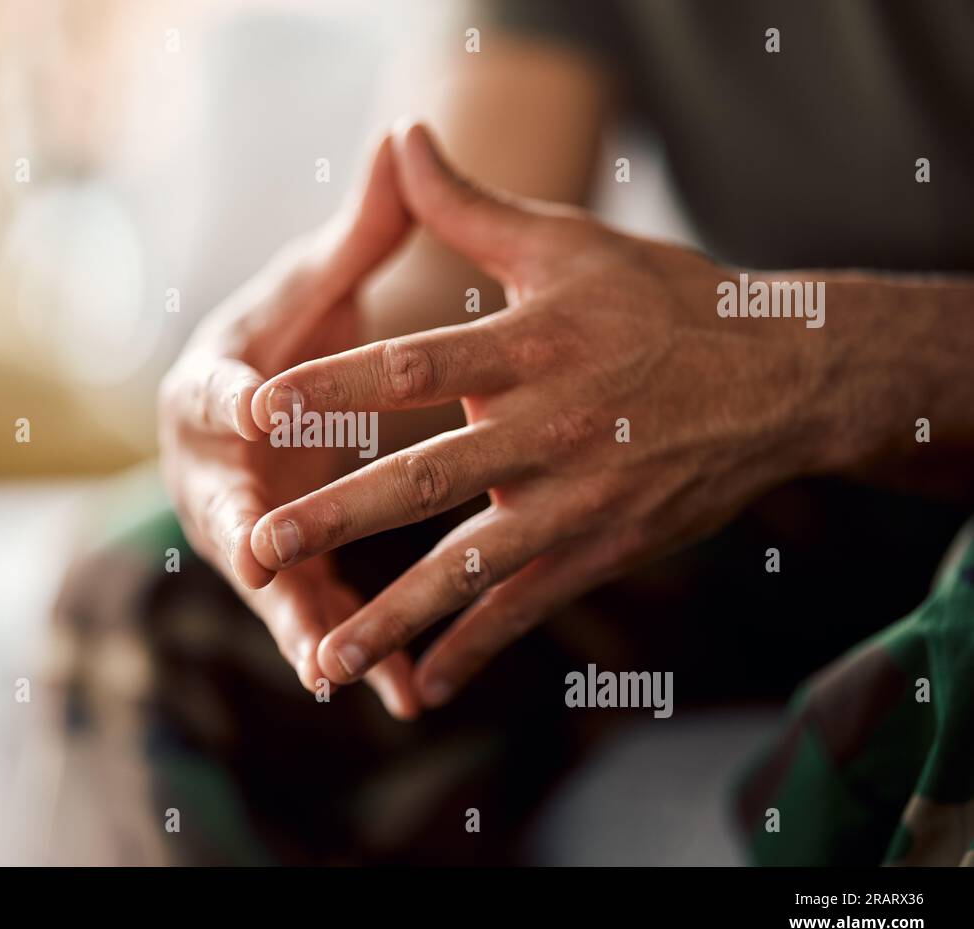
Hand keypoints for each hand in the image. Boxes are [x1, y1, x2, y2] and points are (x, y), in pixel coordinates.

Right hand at [157, 135, 423, 717]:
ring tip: (341, 672)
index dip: (227, 397)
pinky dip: (355, 653)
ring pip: (276, 587)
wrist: (269, 413)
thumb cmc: (288, 343)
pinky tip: (403, 693)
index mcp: (209, 390)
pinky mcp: (288, 578)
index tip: (247, 405)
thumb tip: (402, 135)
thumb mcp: (316, 289)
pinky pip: (321, 619)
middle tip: (262, 561)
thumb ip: (359, 232)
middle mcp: (214, 473)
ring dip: (308, 627)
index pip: (212, 391)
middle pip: (227, 509)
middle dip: (248, 537)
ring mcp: (248, 535)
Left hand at [248, 122, 830, 709]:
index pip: (412, 366)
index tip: (255, 408)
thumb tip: (404, 137)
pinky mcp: (601, 549)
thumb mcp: (565, 242)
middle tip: (258, 548)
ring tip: (323, 657)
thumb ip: (470, 208)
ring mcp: (578, 500)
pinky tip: (421, 686)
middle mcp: (550, 429)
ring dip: (395, 616)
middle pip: (426, 480)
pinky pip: (527, 607)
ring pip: (470, 567)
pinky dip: (474, 648)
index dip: (332, 387)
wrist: (779, 378)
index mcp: (531, 347)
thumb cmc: (660, 299)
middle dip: (338, 520)